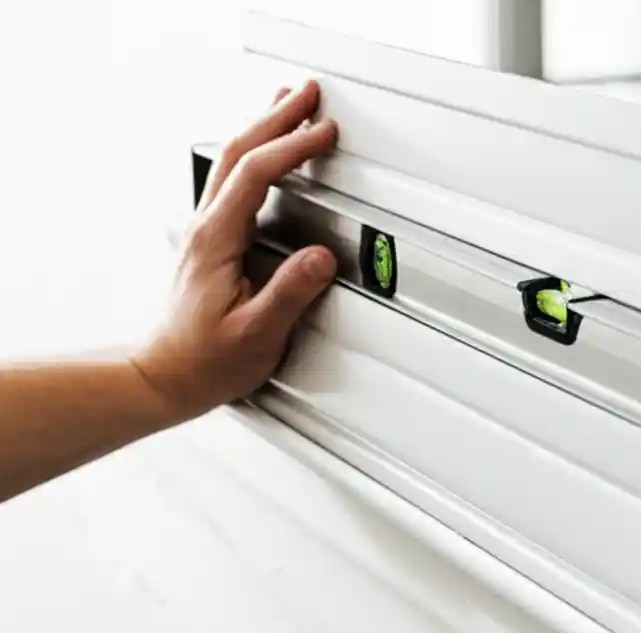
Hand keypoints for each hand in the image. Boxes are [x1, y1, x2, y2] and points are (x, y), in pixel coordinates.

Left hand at [134, 81, 338, 419]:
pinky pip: (233, 181)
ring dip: (261, 128)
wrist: (165, 376)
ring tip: (287, 105)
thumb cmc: (205, 361)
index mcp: (217, 240)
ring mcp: (205, 231)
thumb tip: (321, 257)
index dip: (291, 148)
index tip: (321, 133)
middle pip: (238, 153)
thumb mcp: (257, 334)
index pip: (256, 175)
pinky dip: (255, 154)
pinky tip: (266, 154)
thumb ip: (290, 292)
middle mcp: (206, 228)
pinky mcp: (211, 241)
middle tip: (308, 93)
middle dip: (275, 117)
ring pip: (231, 162)